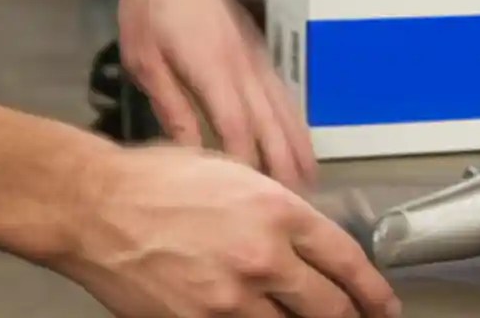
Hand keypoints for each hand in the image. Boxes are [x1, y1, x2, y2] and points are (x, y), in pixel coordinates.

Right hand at [60, 145, 400, 317]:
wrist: (96, 206)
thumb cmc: (156, 182)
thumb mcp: (234, 174)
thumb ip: (276, 209)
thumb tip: (307, 241)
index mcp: (278, 211)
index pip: (346, 261)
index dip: (372, 290)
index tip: (383, 303)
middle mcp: (262, 257)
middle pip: (328, 307)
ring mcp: (230, 298)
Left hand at [116, 0, 316, 189]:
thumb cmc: (149, 9)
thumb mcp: (145, 60)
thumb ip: (169, 105)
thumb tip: (188, 152)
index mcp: (212, 70)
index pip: (237, 128)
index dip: (247, 165)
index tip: (250, 200)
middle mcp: (243, 67)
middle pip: (270, 123)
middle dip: (284, 165)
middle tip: (297, 205)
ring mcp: (256, 57)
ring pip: (283, 108)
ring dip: (298, 146)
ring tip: (311, 180)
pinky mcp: (259, 51)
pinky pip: (283, 93)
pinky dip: (295, 120)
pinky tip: (300, 139)